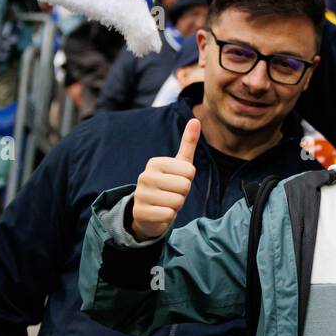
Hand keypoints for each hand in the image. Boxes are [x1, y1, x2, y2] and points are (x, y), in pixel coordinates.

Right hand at [130, 118, 199, 240]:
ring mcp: (140, 194)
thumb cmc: (169, 185)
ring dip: (176, 206)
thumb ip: (188, 143)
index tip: (176, 181)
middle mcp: (144, 176)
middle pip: (184, 187)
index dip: (188, 180)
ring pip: (177, 202)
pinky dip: (169, 217)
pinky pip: (169, 215)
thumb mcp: (180, 164)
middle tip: (172, 194)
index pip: (189, 172)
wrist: (149, 212)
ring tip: (166, 203)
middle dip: (183, 194)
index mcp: (155, 162)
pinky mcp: (140, 212)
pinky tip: (160, 213)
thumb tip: (195, 119)